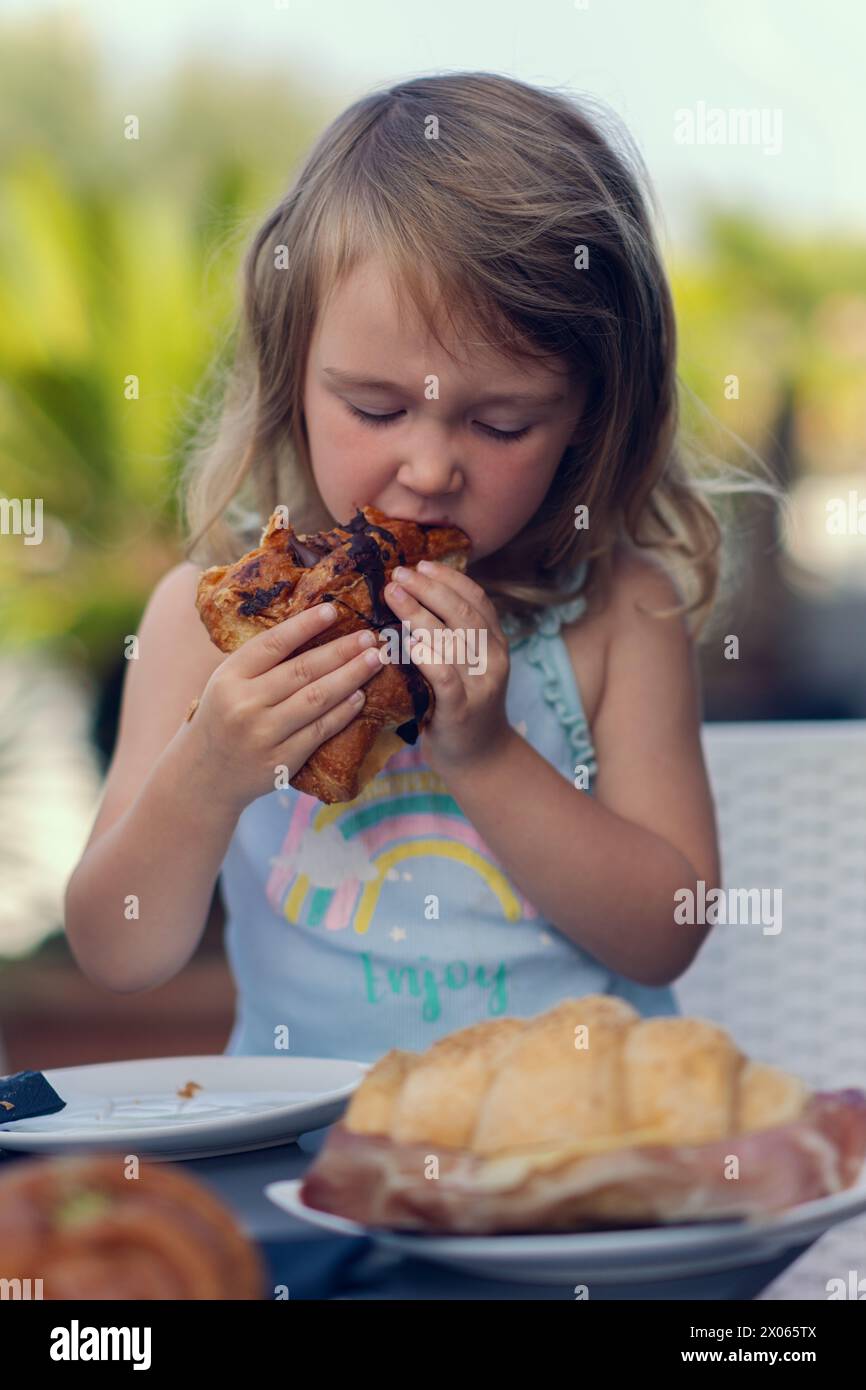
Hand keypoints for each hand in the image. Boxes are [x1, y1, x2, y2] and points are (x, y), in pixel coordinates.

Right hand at [186, 604, 383, 811]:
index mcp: (229, 677)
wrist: (205, 775)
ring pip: (317, 699)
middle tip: (369, 636)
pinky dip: (343, 712)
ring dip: (351, 677)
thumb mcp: (227, 683)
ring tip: (374, 660)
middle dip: (341, 651)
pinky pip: (320, 731)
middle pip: (302, 670)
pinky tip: (359, 696)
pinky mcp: (280, 760)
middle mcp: (244, 704)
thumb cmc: (223, 718)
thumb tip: (313, 628)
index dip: (305, 625)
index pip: (272, 644)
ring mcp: (263, 735)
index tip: (334, 610)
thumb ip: (261, 662)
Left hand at [383, 561, 511, 772]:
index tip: (420, 564)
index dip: (448, 578)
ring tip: (392, 595)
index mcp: (495, 643)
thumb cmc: (461, 703)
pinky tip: (406, 643)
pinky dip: (427, 657)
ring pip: (451, 640)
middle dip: (428, 589)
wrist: (478, 757)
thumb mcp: (466, 663)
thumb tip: (415, 590)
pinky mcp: (461, 711)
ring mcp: (480, 685)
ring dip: (418, 613)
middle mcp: (493, 659)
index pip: (476, 599)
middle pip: (462, 613)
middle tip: (398, 574)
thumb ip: (452, 632)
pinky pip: (445, 678)